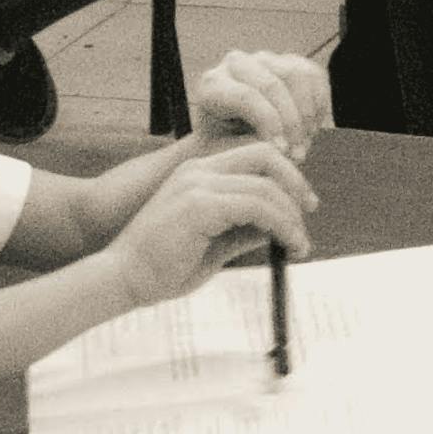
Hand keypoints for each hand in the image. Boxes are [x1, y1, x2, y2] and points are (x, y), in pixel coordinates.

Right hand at [112, 138, 314, 309]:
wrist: (122, 278)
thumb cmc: (162, 267)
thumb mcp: (214, 246)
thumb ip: (244, 231)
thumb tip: (278, 228)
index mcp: (199, 173)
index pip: (255, 155)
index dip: (286, 175)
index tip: (303, 205)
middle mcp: (198, 170)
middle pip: (266, 156)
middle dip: (296, 184)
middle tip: (310, 215)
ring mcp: (197, 184)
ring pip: (266, 185)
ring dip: (291, 216)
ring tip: (299, 244)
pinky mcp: (199, 205)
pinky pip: (256, 206)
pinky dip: (280, 224)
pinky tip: (286, 244)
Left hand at [192, 48, 329, 161]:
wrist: (234, 139)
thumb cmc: (227, 150)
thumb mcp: (229, 154)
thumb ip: (250, 147)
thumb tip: (280, 146)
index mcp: (212, 85)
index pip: (247, 97)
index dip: (271, 125)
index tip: (283, 154)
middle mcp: (235, 64)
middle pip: (273, 85)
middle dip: (291, 123)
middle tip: (298, 155)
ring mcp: (264, 59)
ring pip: (297, 76)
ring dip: (307, 115)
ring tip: (304, 145)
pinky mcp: (289, 61)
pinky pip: (314, 76)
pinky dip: (319, 105)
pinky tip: (310, 130)